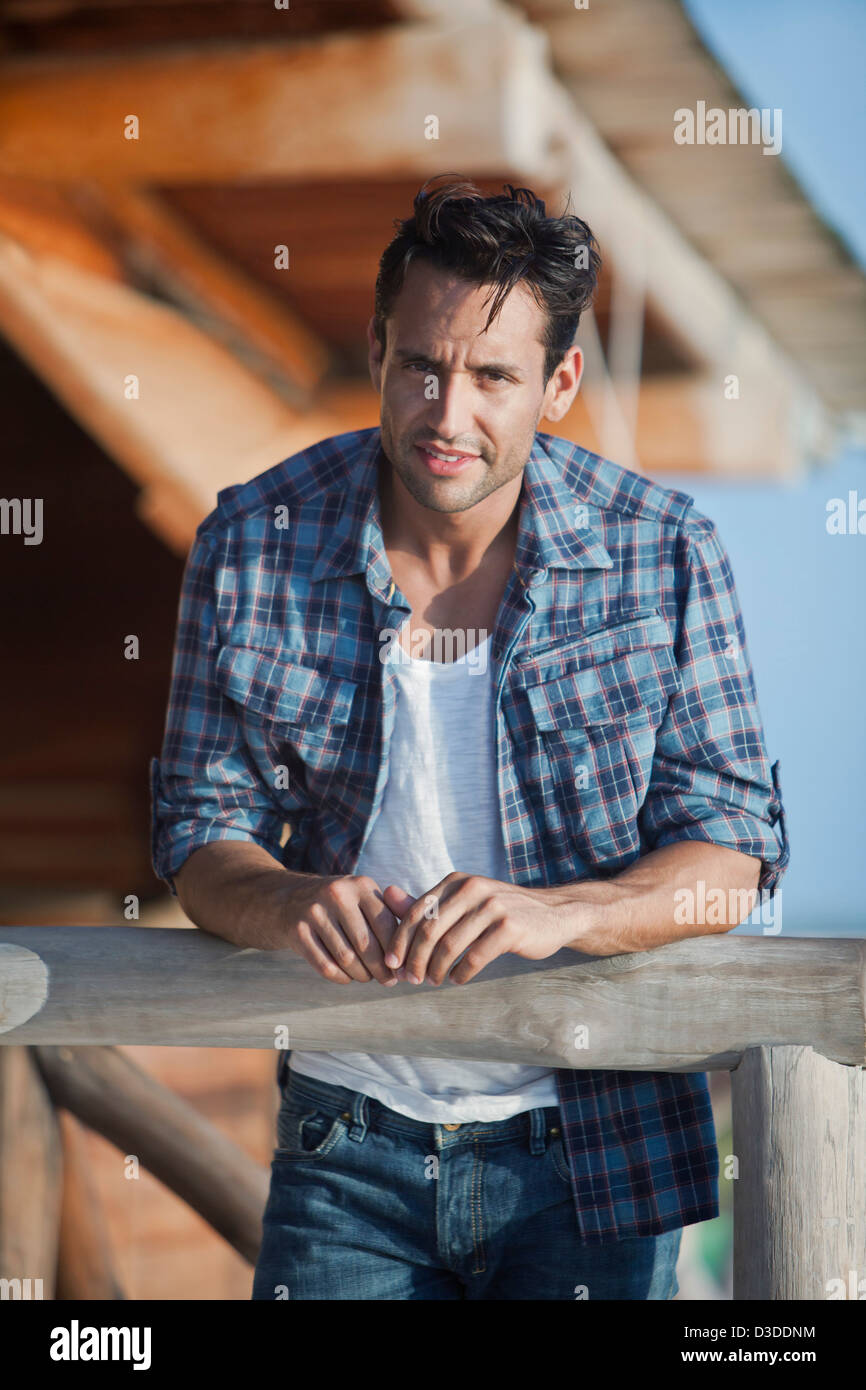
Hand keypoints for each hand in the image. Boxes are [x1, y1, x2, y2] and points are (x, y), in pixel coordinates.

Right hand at [283, 874, 401, 985]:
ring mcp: (314, 912)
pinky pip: (325, 966)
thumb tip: (415, 949)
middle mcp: (337, 895)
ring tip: (368, 978)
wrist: (287, 899)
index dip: (396, 951)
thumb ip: (390, 914)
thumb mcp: (362, 897)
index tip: (402, 968)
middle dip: (381, 969)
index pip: (386, 925)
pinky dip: (340, 978)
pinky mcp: (297, 931)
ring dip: (361, 975)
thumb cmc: (338, 904)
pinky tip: (347, 977)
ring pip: (346, 958)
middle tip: (388, 981)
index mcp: (360, 886)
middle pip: (366, 944)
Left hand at [381, 873, 574, 985]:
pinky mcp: (509, 927)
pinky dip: (461, 973)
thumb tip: (387, 895)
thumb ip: (427, 903)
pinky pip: (475, 957)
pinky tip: (458, 979)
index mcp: (456, 882)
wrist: (554, 914)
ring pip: (450, 946)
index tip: (391, 964)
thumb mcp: (463, 902)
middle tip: (410, 979)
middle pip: (430, 930)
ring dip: (436, 970)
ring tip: (433, 981)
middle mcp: (472, 889)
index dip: (400, 940)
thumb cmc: (500, 912)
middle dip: (414, 959)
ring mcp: (492, 907)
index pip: (417, 912)